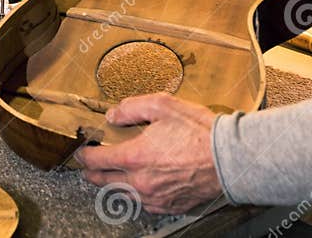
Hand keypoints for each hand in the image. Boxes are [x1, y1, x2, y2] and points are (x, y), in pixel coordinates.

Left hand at [76, 94, 222, 214]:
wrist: (231, 159)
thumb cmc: (200, 132)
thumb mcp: (163, 105)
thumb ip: (132, 107)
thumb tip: (113, 114)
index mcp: (136, 156)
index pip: (97, 161)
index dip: (84, 156)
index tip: (81, 152)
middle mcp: (141, 181)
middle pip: (104, 182)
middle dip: (92, 173)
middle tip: (88, 166)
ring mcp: (155, 197)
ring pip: (123, 194)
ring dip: (112, 185)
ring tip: (109, 176)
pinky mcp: (170, 206)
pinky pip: (144, 204)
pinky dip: (135, 195)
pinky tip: (137, 187)